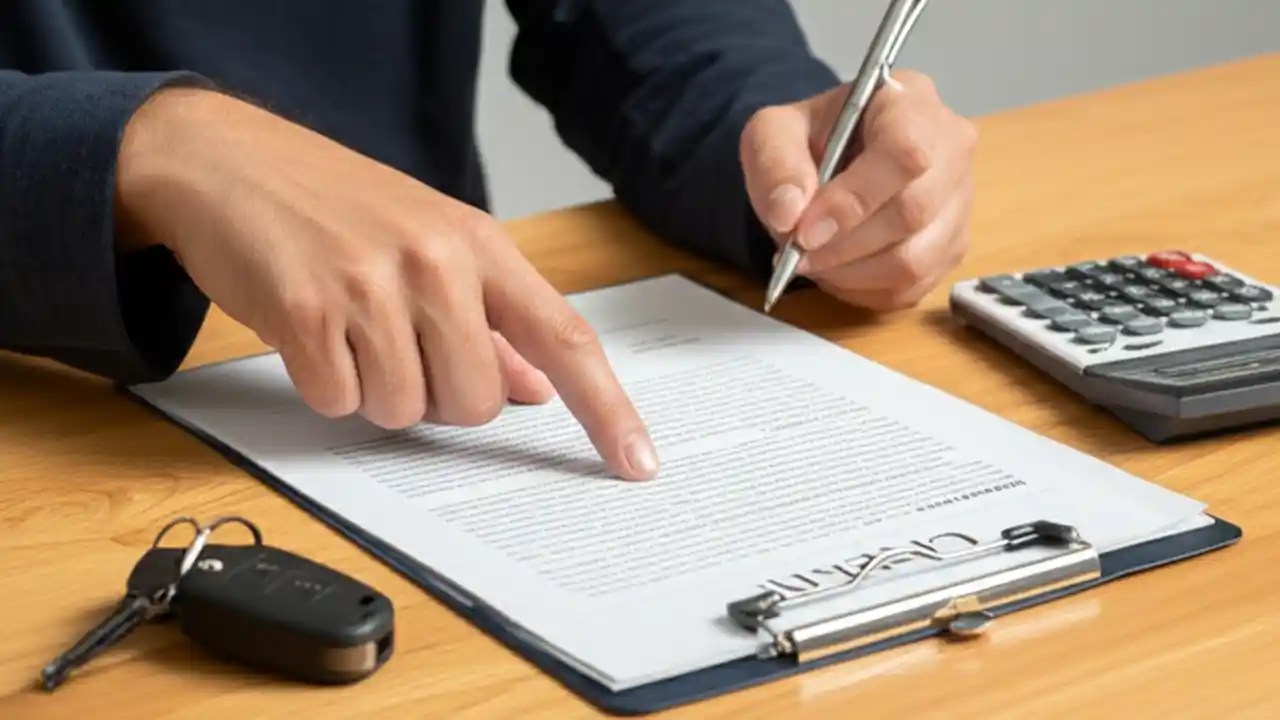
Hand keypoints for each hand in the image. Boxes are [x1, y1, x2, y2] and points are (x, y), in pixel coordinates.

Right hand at [114, 88, 658, 479]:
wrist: (229, 160)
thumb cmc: (337, 205)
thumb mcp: (430, 243)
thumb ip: (490, 319)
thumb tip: (538, 387)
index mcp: (480, 245)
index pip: (564, 338)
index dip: (606, 409)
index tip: (636, 461)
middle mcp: (436, 262)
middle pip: (476, 402)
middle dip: (438, 397)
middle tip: (398, 344)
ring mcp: (371, 284)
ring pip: (405, 412)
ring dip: (375, 390)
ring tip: (349, 328)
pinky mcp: (307, 310)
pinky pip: (339, 402)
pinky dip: (325, 384)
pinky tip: (312, 329)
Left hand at [740, 70, 976, 309]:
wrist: (830, 159)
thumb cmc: (809, 141)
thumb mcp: (772, 133)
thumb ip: (774, 164)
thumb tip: (789, 213)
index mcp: (910, 101)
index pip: (905, 152)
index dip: (853, 200)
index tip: (805, 228)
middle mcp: (951, 147)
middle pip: (913, 211)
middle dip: (844, 244)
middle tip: (797, 252)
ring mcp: (959, 200)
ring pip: (916, 259)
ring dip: (851, 273)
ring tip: (812, 262)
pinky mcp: (952, 245)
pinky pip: (913, 286)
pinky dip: (864, 290)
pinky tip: (837, 270)